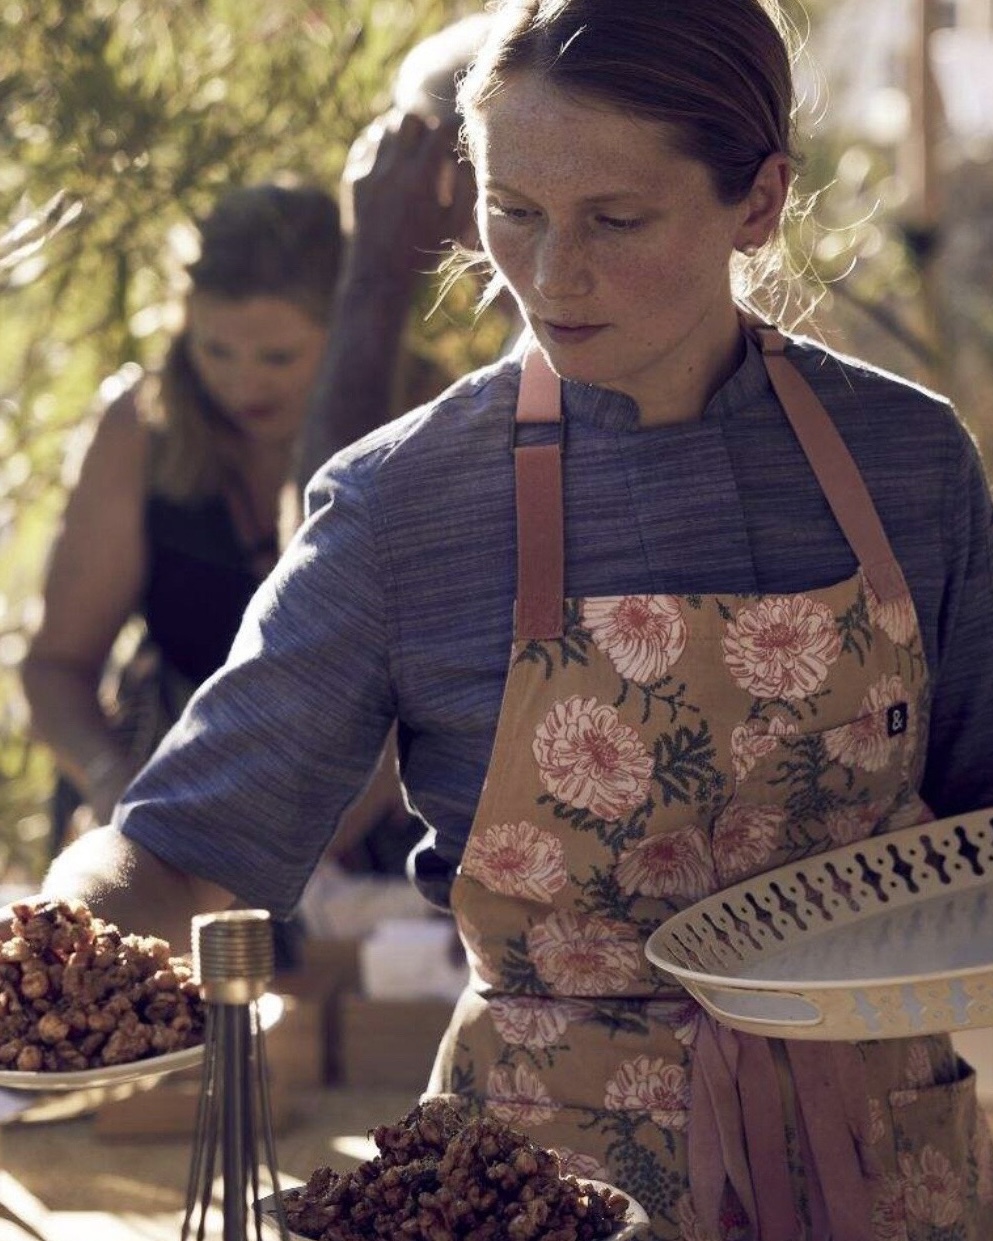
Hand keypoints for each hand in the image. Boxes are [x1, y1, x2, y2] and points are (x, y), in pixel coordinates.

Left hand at [341, 109, 476, 279]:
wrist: (378, 276)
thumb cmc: (423, 253)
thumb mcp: (455, 226)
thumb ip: (466, 188)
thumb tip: (464, 156)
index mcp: (421, 179)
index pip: (441, 129)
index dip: (454, 127)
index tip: (458, 136)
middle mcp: (392, 170)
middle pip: (410, 118)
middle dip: (425, 125)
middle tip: (431, 143)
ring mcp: (368, 172)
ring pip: (385, 126)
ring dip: (402, 133)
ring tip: (411, 151)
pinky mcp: (352, 178)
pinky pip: (367, 142)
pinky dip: (381, 143)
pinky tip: (391, 160)